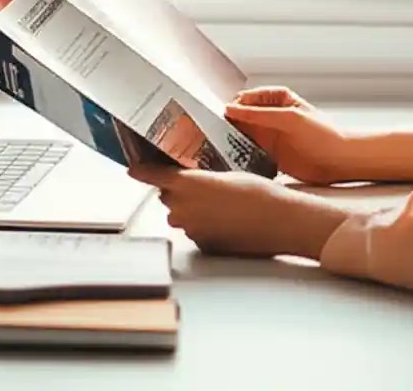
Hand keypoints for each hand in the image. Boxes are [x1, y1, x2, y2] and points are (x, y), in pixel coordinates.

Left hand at [128, 163, 350, 258]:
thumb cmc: (259, 192)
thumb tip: (193, 182)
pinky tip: (228, 220)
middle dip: (179, 191)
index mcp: (186, 184)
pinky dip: (205, 225)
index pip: (151, 175)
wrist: (279, 221)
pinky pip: (196, 231)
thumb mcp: (227, 174)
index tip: (133, 168)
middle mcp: (181, 208)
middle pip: (168, 196)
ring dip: (193, 209)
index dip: (141, 170)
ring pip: (182, 215)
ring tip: (222, 204)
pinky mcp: (202, 245)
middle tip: (204, 185)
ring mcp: (190, 229)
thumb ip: (201, 178)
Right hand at [225, 86, 355, 184]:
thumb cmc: (323, 134)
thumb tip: (230, 110)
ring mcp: (270, 136)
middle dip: (228, 125)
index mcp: (276, 99)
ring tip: (219, 151)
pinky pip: (249, 153)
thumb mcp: (289, 119)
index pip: (245, 99)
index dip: (232, 107)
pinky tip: (233, 162)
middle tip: (214, 136)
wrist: (341, 160)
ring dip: (232, 143)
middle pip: (240, 118)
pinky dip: (241, 156)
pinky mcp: (271, 155)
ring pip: (242, 136)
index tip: (218, 117)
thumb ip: (259, 115)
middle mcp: (270, 116)